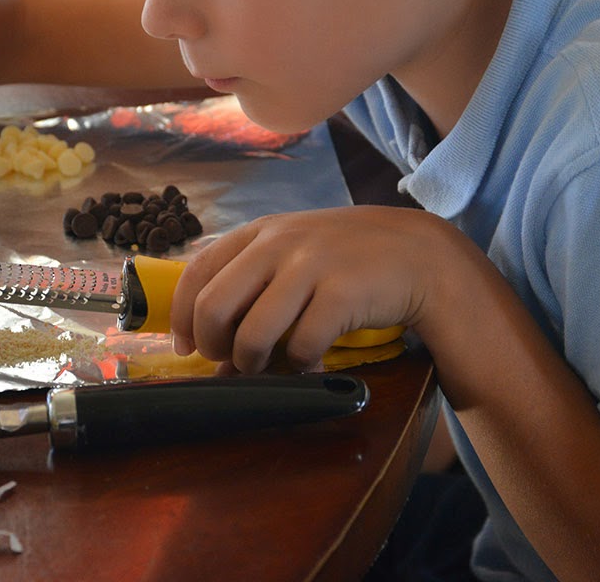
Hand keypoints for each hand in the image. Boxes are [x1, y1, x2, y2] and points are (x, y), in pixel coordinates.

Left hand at [169, 204, 478, 372]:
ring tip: (269, 367)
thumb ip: (255, 284)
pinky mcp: (341, 293)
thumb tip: (213, 347)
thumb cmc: (348, 259)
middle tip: (230, 362)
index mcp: (261, 232)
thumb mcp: (297, 252)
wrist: (418, 255)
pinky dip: (301, 366)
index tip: (187, 345)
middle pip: (214, 307)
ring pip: (252, 334)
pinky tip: (312, 364)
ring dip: (254, 364)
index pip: (197, 271)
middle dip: (215, 346)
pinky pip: (302, 346)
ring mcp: (310, 266)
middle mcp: (279, 244)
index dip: (181, 316)